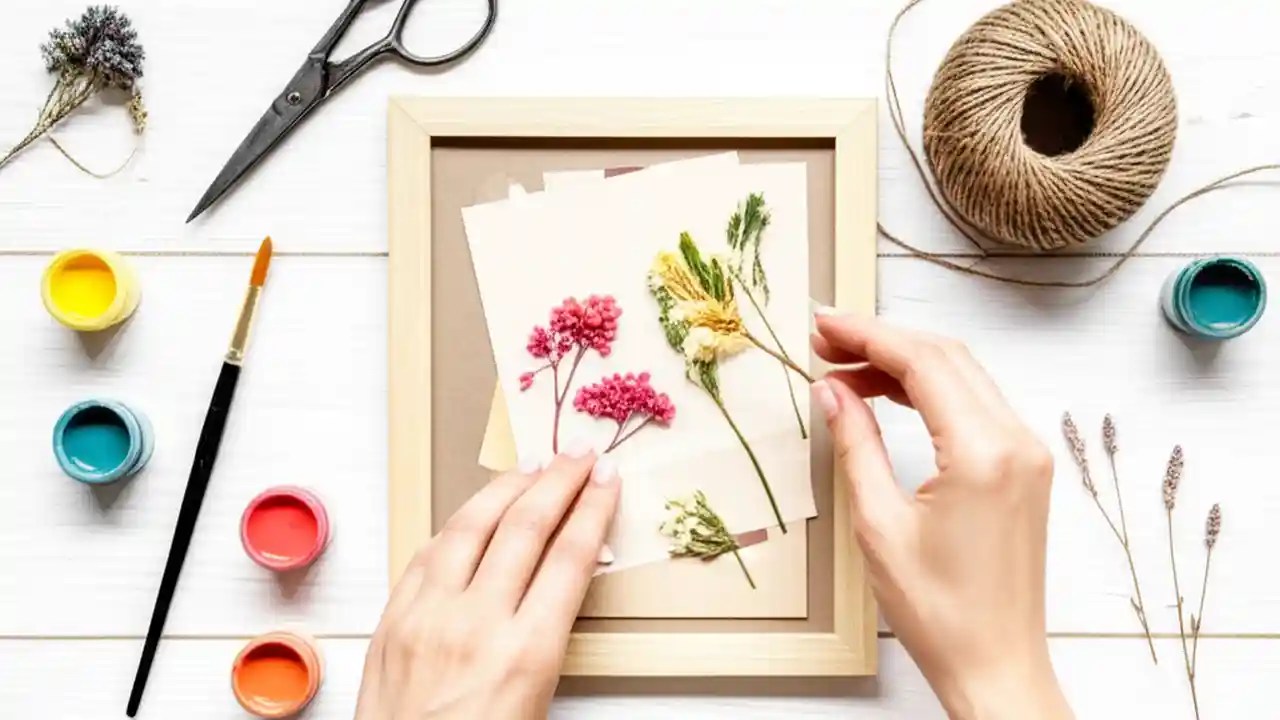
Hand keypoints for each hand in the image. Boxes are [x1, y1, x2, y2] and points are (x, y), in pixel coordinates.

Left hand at [355, 446, 619, 719]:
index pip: (569, 556)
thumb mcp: (538, 701)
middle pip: (526, 526)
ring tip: (532, 466)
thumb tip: (567, 574)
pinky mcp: (392, 620)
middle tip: (579, 456)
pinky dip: (457, 524)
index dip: (593, 508)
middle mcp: (476, 624)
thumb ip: (551, 634)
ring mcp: (428, 616)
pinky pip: (427, 553)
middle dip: (558, 482)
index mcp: (526, 654)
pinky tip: (474, 513)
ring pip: (470, 526)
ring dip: (506, 487)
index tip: (607, 481)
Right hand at [811, 313, 1071, 719]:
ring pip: (962, 376)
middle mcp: (1016, 442)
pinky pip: (975, 406)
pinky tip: (887, 397)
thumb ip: (855, 443)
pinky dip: (929, 392)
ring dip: (904, 364)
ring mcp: (1027, 454)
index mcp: (983, 452)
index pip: (922, 362)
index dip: (867, 335)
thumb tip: (832, 390)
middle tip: (826, 340)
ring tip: (845, 369)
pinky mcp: (1024, 469)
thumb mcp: (879, 524)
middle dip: (882, 340)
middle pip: (946, 357)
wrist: (995, 663)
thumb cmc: (941, 611)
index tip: (823, 325)